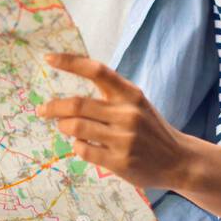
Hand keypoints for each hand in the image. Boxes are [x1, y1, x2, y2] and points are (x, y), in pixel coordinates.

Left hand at [36, 53, 192, 190]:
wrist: (179, 160)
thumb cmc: (150, 129)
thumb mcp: (137, 104)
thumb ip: (110, 95)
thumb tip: (69, 96)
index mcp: (131, 94)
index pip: (97, 70)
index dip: (70, 62)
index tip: (49, 58)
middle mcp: (127, 113)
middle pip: (77, 105)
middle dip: (53, 107)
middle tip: (41, 110)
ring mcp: (124, 138)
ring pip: (76, 128)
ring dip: (64, 127)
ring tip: (64, 127)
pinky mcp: (120, 161)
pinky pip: (84, 150)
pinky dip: (77, 146)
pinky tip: (82, 144)